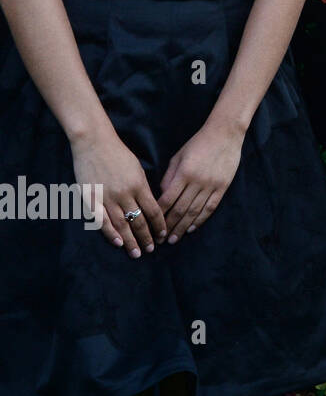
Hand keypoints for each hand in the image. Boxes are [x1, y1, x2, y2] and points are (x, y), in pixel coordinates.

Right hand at [71, 133, 165, 257]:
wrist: (94, 142)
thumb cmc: (119, 154)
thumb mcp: (138, 169)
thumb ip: (144, 188)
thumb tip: (152, 206)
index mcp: (139, 185)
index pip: (154, 211)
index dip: (159, 225)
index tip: (163, 235)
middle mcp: (125, 193)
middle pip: (139, 221)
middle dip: (146, 237)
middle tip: (151, 250)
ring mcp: (107, 197)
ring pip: (122, 224)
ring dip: (131, 241)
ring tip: (137, 253)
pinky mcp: (91, 199)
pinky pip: (101, 220)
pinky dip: (110, 233)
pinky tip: (118, 244)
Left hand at [157, 122, 244, 242]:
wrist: (225, 134)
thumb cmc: (198, 143)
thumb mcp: (178, 157)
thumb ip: (169, 177)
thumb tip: (162, 195)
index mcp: (184, 173)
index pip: (167, 199)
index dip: (158, 215)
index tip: (151, 226)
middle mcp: (197, 182)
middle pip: (180, 209)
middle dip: (169, 226)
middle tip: (161, 239)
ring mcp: (211, 185)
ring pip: (195, 212)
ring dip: (183, 227)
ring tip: (174, 238)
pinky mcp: (222, 187)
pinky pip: (210, 207)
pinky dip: (201, 220)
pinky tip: (192, 228)